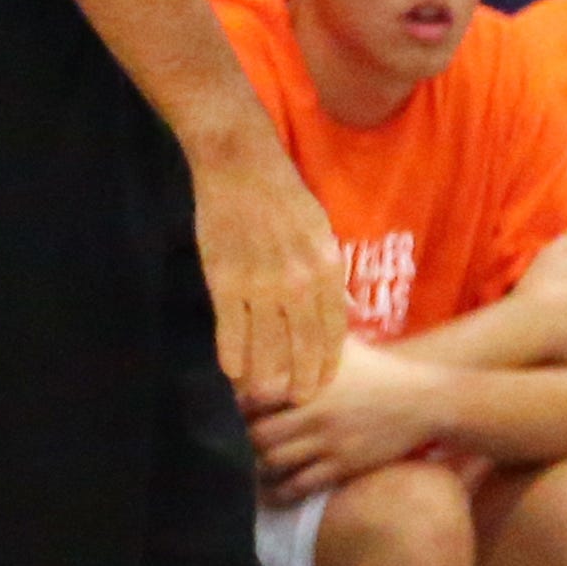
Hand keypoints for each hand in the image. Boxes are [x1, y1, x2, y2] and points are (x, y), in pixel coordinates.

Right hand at [192, 129, 344, 411]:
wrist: (241, 164)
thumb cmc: (282, 194)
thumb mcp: (320, 231)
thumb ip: (328, 274)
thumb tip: (341, 308)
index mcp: (325, 268)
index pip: (330, 330)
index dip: (325, 362)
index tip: (319, 384)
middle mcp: (298, 281)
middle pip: (302, 344)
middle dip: (300, 378)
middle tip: (294, 401)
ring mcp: (261, 282)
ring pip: (266, 343)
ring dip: (264, 374)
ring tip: (262, 395)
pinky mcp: (226, 279)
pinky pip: (231, 328)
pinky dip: (232, 354)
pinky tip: (232, 371)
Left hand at [248, 340, 446, 503]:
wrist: (424, 401)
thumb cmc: (379, 369)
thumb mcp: (342, 346)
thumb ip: (308, 339)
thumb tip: (279, 323)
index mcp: (309, 382)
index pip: (254, 397)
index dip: (241, 405)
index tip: (240, 407)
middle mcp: (314, 414)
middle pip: (259, 434)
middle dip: (248, 437)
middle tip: (249, 437)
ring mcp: (329, 443)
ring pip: (275, 462)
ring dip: (260, 464)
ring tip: (257, 462)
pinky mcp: (344, 466)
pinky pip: (302, 485)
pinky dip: (281, 491)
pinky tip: (271, 492)